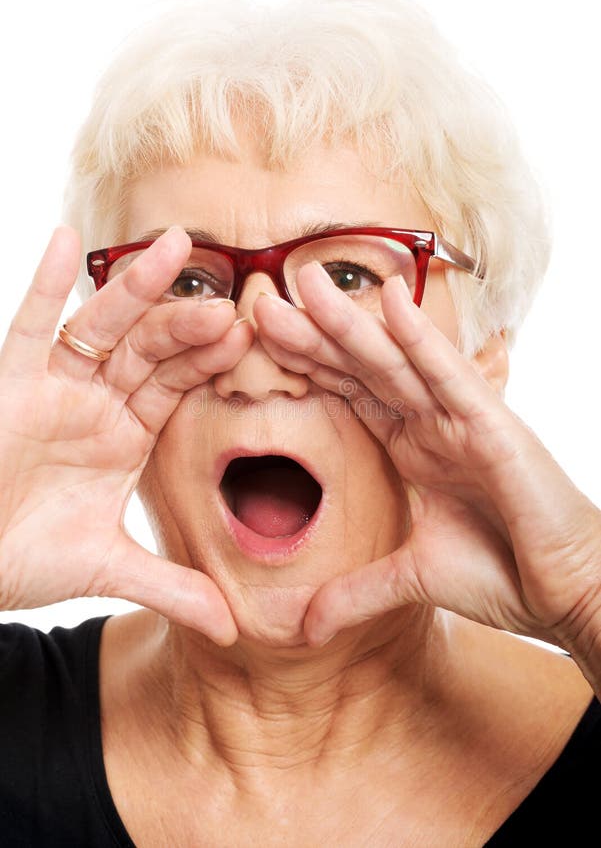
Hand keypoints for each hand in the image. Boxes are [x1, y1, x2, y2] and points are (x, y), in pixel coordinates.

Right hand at [0, 225, 251, 644]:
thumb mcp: (106, 568)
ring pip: (99, 326)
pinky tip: (64, 241)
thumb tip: (234, 629)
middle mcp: (96, 401)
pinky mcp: (7, 383)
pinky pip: (24, 326)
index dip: (211, 362)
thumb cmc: (22, 557)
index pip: (178, 385)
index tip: (253, 339)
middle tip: (233, 300)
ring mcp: (52, 386)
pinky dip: (40, 286)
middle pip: (150, 348)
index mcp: (126, 433)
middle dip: (187, 324)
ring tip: (176, 248)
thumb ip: (171, 588)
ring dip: (135, 289)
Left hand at [253, 263, 600, 665]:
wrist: (568, 594)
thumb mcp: (412, 580)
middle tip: (260, 296)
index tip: (255, 339)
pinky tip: (389, 300)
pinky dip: (420, 338)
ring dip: (349, 321)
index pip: (347, 392)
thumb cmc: (506, 573)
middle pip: (360, 366)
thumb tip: (301, 628)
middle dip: (310, 333)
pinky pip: (449, 377)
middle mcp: (431, 422)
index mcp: (412, 445)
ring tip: (303, 280)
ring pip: (394, 361)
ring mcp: (461, 419)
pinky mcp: (494, 428)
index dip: (304, 364)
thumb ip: (356, 593)